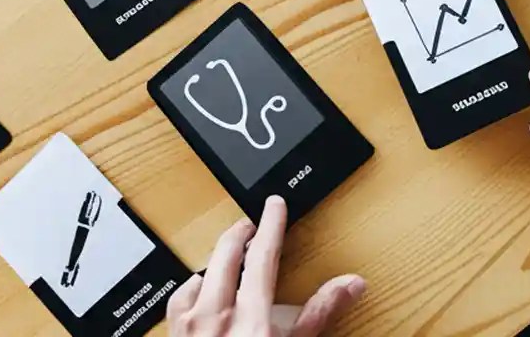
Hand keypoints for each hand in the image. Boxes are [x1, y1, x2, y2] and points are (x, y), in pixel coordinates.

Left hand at [167, 196, 365, 336]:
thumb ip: (321, 315)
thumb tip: (351, 284)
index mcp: (252, 319)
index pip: (263, 255)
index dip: (271, 224)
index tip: (274, 205)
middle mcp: (216, 317)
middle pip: (227, 254)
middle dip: (240, 232)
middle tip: (251, 223)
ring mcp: (190, 328)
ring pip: (201, 274)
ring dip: (216, 261)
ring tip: (228, 256)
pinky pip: (179, 300)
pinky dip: (192, 289)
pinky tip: (199, 290)